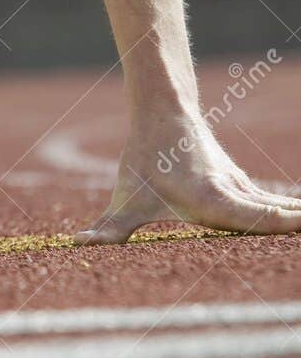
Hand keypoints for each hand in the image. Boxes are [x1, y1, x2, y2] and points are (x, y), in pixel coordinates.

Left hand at [75, 115, 300, 244]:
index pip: (255, 219)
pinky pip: (271, 204)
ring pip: (275, 208)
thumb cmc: (145, 158)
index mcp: (212, 200)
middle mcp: (233, 193)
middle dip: (297, 224)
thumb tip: (78, 244)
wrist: (163, 113)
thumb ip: (109, 227)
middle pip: (274, 216)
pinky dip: (290, 213)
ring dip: (296, 219)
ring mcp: (241, 188)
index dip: (281, 225)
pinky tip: (300, 218)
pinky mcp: (241, 186)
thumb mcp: (127, 196)